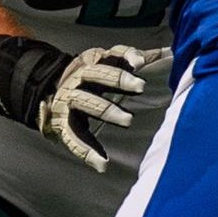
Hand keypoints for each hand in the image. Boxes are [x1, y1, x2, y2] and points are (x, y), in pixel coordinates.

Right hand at [38, 46, 166, 173]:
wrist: (48, 93)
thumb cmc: (91, 79)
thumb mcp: (109, 64)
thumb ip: (137, 59)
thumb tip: (169, 52)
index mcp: (93, 61)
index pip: (110, 53)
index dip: (125, 55)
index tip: (140, 62)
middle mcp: (78, 77)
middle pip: (96, 73)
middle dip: (118, 79)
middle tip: (141, 86)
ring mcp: (68, 100)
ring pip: (85, 101)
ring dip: (107, 110)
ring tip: (129, 120)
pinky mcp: (62, 124)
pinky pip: (74, 138)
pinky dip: (88, 152)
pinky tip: (102, 164)